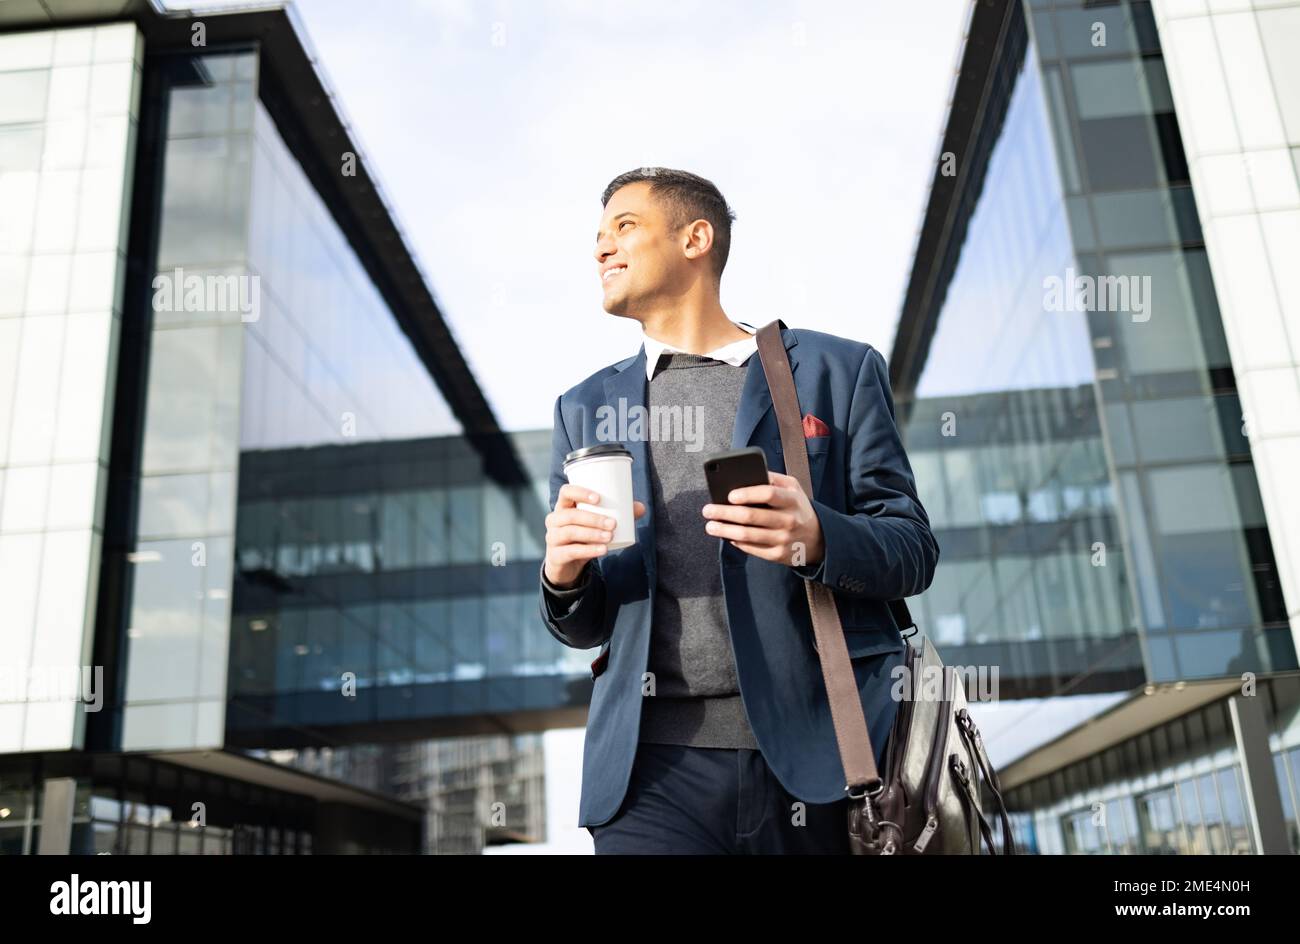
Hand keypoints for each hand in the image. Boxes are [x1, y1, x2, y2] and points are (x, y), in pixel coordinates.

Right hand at [544, 484, 646, 588]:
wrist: (567, 564)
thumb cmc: (583, 537)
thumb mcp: (596, 525)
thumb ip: (618, 515)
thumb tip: (641, 507)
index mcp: (563, 507)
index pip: (566, 493)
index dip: (580, 492)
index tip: (599, 498)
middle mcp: (554, 520)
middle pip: (570, 515)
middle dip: (593, 518)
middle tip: (613, 523)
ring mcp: (552, 538)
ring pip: (570, 532)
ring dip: (592, 534)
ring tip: (610, 536)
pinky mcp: (555, 556)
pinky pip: (571, 551)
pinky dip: (588, 550)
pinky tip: (602, 550)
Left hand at [701, 470, 823, 566]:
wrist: (818, 538)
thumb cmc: (797, 507)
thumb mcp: (793, 488)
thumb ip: (772, 478)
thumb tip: (745, 474)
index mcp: (792, 500)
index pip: (768, 494)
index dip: (747, 494)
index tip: (729, 495)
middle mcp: (789, 520)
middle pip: (751, 517)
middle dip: (725, 513)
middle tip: (708, 510)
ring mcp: (783, 540)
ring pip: (748, 535)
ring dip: (725, 530)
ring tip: (710, 526)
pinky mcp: (777, 555)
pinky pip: (751, 549)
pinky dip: (736, 542)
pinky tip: (727, 535)